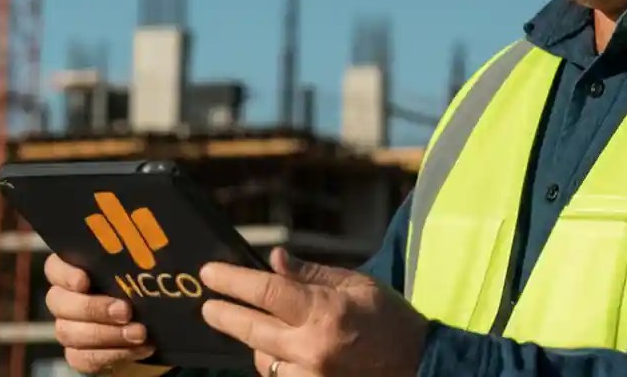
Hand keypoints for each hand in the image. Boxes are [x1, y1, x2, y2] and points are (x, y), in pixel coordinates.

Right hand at [44, 253, 156, 374]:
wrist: (150, 326)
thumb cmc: (140, 290)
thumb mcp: (137, 273)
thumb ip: (130, 266)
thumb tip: (146, 255)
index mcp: (74, 272)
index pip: (55, 268)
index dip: (65, 274)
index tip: (84, 280)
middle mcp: (65, 300)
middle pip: (60, 303)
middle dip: (93, 308)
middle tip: (125, 311)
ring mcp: (68, 328)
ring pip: (70, 333)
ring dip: (107, 334)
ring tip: (139, 333)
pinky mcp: (78, 354)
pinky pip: (85, 358)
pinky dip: (115, 354)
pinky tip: (140, 348)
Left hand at [199, 248, 429, 376]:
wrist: (418, 363)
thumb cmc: (389, 318)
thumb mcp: (356, 284)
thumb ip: (311, 274)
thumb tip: (274, 260)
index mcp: (325, 312)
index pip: (266, 292)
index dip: (233, 282)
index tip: (210, 273)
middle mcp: (313, 347)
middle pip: (252, 330)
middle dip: (224, 315)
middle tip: (208, 305)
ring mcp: (312, 376)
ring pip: (262, 359)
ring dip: (255, 341)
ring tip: (256, 326)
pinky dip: (275, 362)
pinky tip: (280, 350)